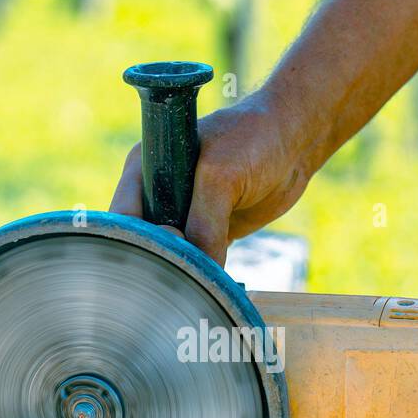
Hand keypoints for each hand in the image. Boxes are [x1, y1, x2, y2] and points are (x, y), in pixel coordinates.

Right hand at [109, 90, 311, 264]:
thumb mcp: (220, 176)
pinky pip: (199, 259)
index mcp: (146, 167)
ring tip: (205, 273)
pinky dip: (206, 270)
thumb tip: (200, 268)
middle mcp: (158, 193)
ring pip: (172, 253)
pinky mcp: (209, 230)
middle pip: (144, 239)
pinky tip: (215, 278)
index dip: (139, 236)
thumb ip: (204, 222)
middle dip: (161, 256)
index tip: (173, 241)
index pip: (123, 215)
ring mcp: (183, 213)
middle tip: (191, 262)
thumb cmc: (253, 139)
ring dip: (185, 266)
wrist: (294, 140)